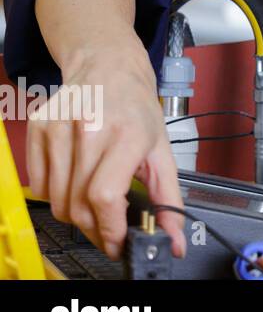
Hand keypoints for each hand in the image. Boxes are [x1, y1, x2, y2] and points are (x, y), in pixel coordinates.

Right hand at [25, 37, 185, 260]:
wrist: (108, 68)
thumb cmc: (137, 109)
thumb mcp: (163, 150)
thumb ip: (169, 199)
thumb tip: (174, 240)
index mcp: (128, 134)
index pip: (105, 196)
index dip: (109, 229)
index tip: (118, 243)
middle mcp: (91, 128)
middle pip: (78, 204)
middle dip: (94, 230)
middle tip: (108, 233)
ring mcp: (59, 127)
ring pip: (57, 200)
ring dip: (75, 216)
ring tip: (94, 209)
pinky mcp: (39, 128)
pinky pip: (39, 185)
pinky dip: (56, 197)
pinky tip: (75, 185)